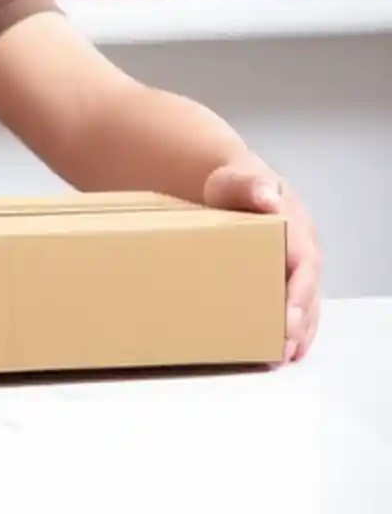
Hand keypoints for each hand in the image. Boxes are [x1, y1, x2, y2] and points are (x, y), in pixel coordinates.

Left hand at [203, 164, 320, 362]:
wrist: (230, 185)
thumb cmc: (234, 185)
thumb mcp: (237, 180)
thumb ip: (251, 186)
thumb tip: (268, 197)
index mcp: (295, 226)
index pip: (304, 263)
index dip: (298, 292)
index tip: (289, 318)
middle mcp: (302, 249)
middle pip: (306, 290)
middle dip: (298, 322)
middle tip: (283, 349)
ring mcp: (295, 266)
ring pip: (305, 303)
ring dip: (298, 332)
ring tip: (282, 357)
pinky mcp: (283, 278)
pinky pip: (294, 306)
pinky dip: (292, 329)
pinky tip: (283, 350)